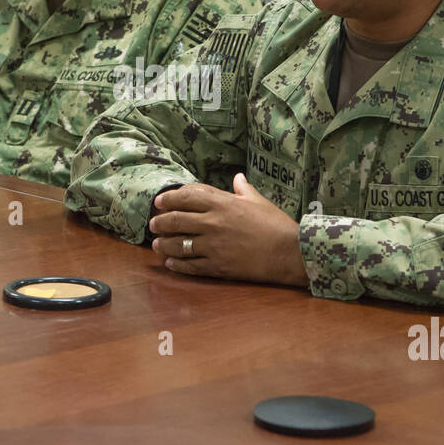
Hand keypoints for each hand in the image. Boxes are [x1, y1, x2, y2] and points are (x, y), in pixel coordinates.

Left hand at [148, 173, 308, 285]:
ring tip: (157, 244)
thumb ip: (243, 190)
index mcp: (222, 203)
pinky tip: (171, 263)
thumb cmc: (276, 225)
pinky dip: (177, 264)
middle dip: (160, 222)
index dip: (168, 199)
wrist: (289, 252)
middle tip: (154, 224)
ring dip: (163, 244)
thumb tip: (237, 178)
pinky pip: (190, 265)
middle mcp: (213, 223)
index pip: (185, 197)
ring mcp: (213, 246)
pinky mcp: (217, 266)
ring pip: (178, 244)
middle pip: (175, 220)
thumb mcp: (259, 201)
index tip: (160, 203)